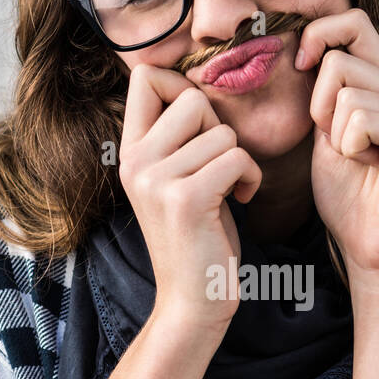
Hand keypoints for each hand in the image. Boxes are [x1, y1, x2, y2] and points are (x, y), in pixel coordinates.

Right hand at [117, 64, 262, 330]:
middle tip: (217, 165)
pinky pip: (237, 158)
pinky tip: (240, 200)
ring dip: (239, 160)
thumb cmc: (195, 236)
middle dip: (218, 127)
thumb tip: (194, 85)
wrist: (191, 301)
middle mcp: (135, 162)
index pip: (145, 77)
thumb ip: (176, 137)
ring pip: (222, 132)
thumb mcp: (174, 179)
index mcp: (129, 153)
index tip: (200, 124)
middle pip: (191, 97)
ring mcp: (157, 180)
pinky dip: (250, 177)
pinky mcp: (187, 199)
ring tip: (228, 189)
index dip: (181, 85)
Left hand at [295, 8, 378, 282]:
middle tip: (337, 144)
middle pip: (341, 61)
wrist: (371, 249)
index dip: (320, 34)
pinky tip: (369, 167)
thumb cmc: (348, 197)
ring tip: (357, 160)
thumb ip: (325, 93)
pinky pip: (362, 118)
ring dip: (335, 133)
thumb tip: (308, 48)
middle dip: (319, 105)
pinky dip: (349, 147)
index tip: (301, 65)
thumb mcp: (326, 133)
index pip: (356, 23)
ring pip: (348, 92)